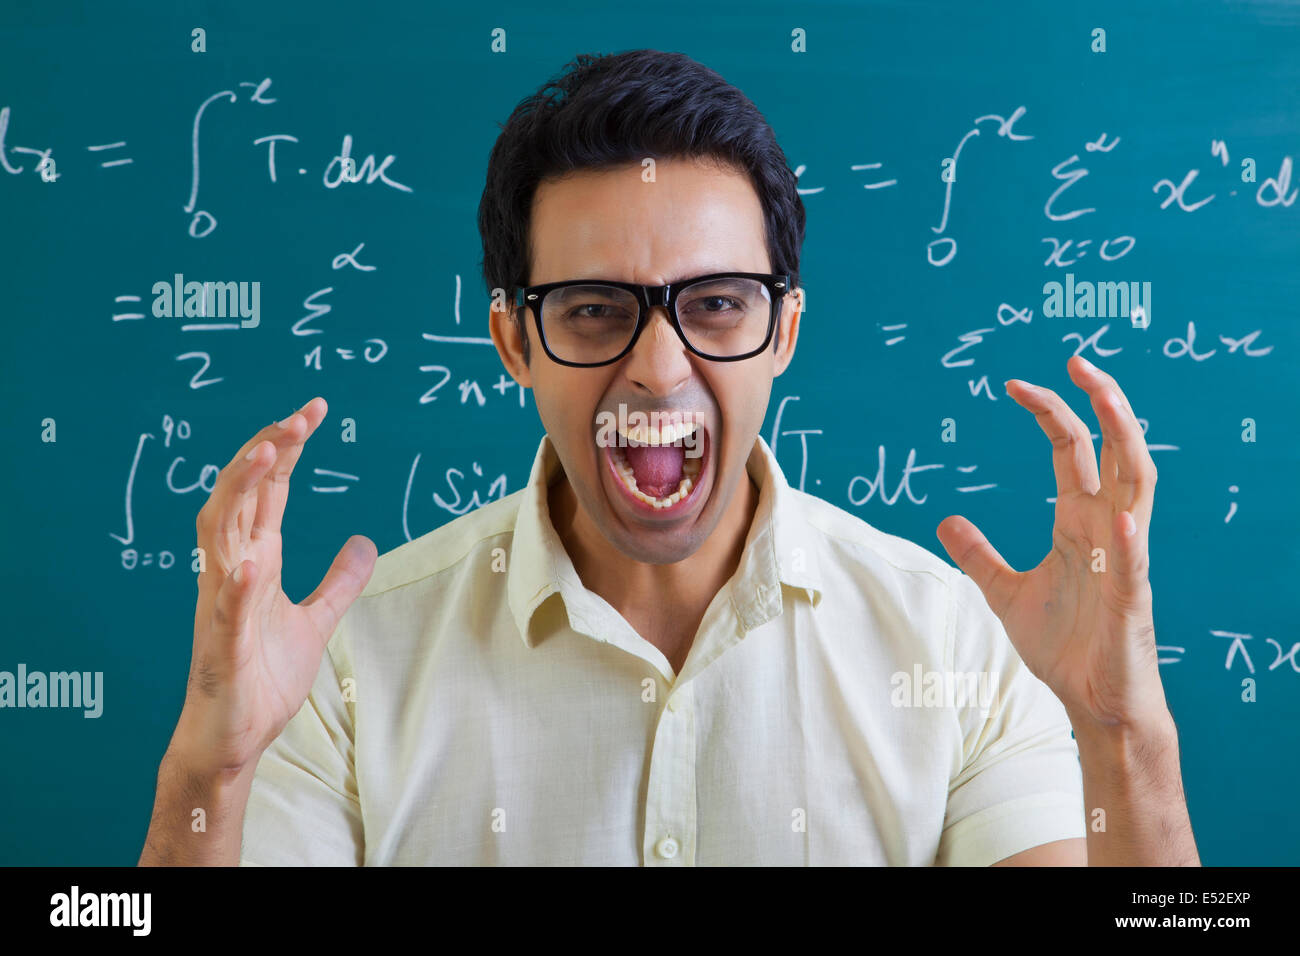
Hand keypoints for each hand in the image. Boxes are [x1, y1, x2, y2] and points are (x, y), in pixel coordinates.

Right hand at [172, 397, 376, 776]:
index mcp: (255, 561)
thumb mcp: (317, 621)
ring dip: (240, 492)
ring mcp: (222, 606)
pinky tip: (251, 563)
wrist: (233, 738)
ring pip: (219, 534)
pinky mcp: (223, 646)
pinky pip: (227, 610)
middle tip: (298, 417)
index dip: (286, 449)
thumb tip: (365, 541)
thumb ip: (339, 582)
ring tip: (267, 454)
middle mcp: (232, 571)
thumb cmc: (263, 677)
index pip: (267, 491)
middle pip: (240, 496)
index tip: (313, 411)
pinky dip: (237, 586)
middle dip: (265, 452)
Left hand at [936, 356, 1167, 729]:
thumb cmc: (1063, 646)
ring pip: (1140, 486)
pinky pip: (1135, 564)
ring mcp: (1125, 562)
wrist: (1094, 704)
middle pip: (1117, 450)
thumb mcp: (1004, 592)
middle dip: (1102, 402)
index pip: (1073, 450)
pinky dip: (1129, 539)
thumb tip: (944, 521)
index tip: (1013, 383)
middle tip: (1078, 359)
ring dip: (1128, 439)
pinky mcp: (1132, 602)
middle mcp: (1109, 530)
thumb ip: (979, 555)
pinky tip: (1120, 518)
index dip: (1049, 413)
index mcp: (1080, 522)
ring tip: (1107, 397)